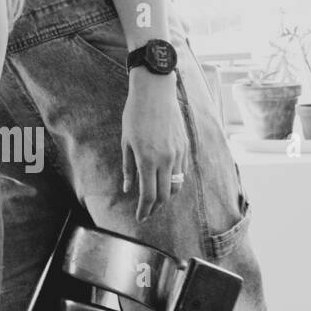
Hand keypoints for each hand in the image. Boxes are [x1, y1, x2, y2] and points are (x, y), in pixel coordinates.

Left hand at [121, 70, 188, 221]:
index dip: (145, 210)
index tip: (140, 217)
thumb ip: (128, 167)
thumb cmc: (134, 115)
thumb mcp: (125, 142)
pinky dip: (174, 181)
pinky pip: (182, 171)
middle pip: (165, 195)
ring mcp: (178, 154)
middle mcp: (166, 160)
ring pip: (177, 185)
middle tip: (148, 212)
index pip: (149, 195)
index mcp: (147, 159)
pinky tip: (166, 181)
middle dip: (156, 207)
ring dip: (167, 196)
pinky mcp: (185, 147)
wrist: (155, 93)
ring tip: (156, 199)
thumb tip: (127, 189)